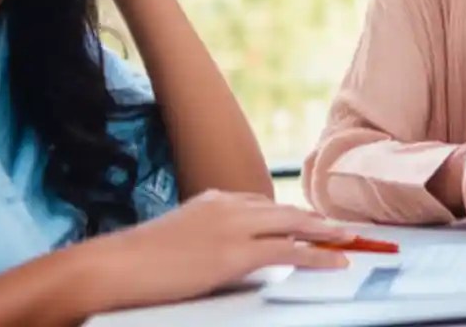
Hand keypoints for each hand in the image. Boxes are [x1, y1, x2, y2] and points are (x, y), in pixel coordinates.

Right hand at [88, 190, 351, 311]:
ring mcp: (232, 228)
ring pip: (293, 225)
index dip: (292, 215)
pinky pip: (288, 252)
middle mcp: (228, 206)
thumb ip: (206, 237)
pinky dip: (317, 255)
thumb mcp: (179, 238)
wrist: (113, 266)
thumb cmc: (136, 261)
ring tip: (352, 240)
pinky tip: (336, 260)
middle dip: (318, 220)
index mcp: (214, 200)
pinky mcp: (234, 254)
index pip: (263, 205)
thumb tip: (221, 253)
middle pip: (285, 210)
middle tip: (346, 228)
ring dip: (326, 234)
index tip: (314, 222)